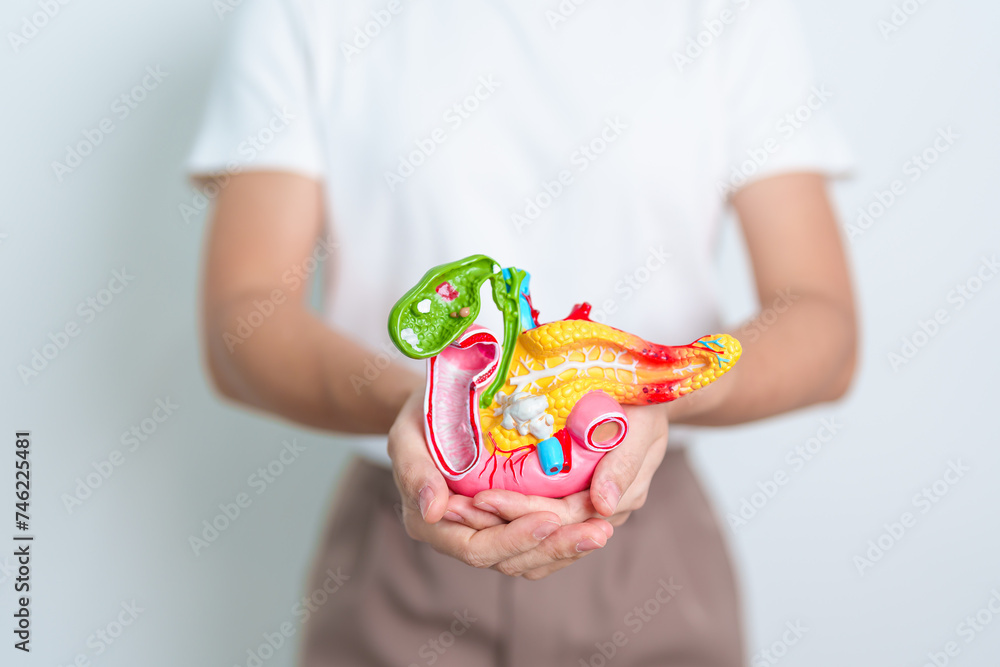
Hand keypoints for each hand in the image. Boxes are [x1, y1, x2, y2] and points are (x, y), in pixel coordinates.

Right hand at [387, 386, 609, 576]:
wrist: (434, 406)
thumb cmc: (420, 414)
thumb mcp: (408, 432)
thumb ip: (414, 470)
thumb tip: (434, 509)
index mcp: (430, 521)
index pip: (476, 548)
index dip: (513, 538)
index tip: (549, 518)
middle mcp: (457, 536)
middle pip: (509, 561)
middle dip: (554, 547)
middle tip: (597, 532)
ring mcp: (483, 533)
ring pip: (528, 560)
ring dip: (567, 548)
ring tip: (602, 531)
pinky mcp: (507, 524)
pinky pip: (536, 546)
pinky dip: (564, 538)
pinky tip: (594, 523)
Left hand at [464, 403, 668, 578]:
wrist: (644, 394)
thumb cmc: (645, 405)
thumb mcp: (642, 427)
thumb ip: (624, 465)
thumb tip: (604, 506)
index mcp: (614, 502)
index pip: (559, 520)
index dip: (519, 511)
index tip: (481, 498)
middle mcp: (594, 518)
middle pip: (540, 537)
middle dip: (495, 524)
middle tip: (455, 507)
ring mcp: (577, 515)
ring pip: (531, 543)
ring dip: (492, 529)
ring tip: (453, 510)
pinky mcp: (561, 504)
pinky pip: (529, 528)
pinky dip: (500, 522)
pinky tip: (469, 507)